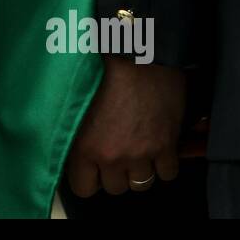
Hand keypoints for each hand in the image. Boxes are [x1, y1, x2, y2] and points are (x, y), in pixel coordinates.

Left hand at [65, 55, 185, 196]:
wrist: (137, 51)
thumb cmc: (101, 70)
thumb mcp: (75, 103)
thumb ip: (74, 133)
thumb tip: (71, 148)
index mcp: (83, 147)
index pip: (84, 188)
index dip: (90, 177)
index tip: (93, 166)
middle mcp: (111, 156)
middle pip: (115, 188)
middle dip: (116, 172)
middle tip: (117, 152)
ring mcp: (141, 154)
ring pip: (141, 183)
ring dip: (140, 169)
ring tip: (138, 149)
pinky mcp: (166, 146)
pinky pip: (167, 173)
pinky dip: (165, 162)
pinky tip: (159, 146)